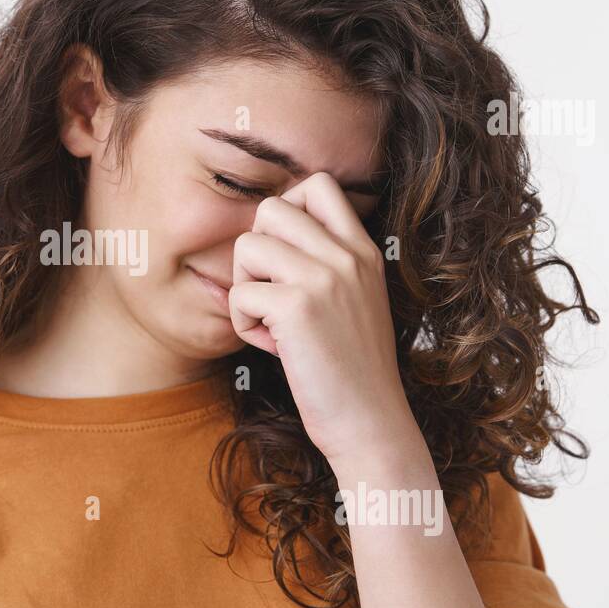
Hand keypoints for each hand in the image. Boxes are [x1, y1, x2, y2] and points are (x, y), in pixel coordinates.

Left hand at [228, 172, 421, 471]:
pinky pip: (238, 294)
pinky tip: (272, 346)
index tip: (286, 258)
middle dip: (256, 251)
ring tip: (270, 321)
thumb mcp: (353, 300)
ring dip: (245, 287)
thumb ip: (324, 262)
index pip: (317, 185)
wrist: (370, 422)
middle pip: (271, 209)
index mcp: (363, 250)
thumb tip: (267, 233)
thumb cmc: (349, 368)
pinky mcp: (297, 307)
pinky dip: (243, 324)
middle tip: (270, 291)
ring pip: (247, 246)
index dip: (286, 211)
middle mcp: (346, 256)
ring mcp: (324, 278)